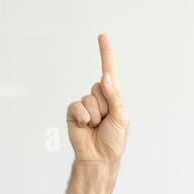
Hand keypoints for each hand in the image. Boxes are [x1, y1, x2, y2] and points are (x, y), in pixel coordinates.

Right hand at [67, 34, 128, 164]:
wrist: (98, 157)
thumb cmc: (113, 139)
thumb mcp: (120, 117)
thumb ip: (114, 97)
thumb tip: (105, 77)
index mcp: (112, 96)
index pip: (109, 71)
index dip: (105, 54)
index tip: (102, 36)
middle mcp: (98, 97)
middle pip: (99, 88)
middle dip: (104, 106)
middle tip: (105, 122)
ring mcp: (85, 104)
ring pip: (89, 99)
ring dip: (94, 116)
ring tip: (96, 127)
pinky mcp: (73, 112)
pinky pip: (77, 106)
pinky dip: (83, 118)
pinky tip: (85, 127)